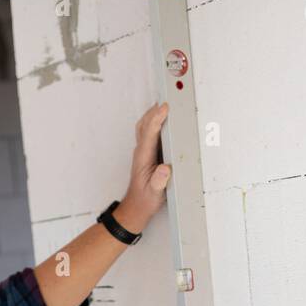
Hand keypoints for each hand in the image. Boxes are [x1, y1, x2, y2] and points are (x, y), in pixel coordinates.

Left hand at [115, 102, 171, 233]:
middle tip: (168, 97)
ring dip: (154, 113)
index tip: (164, 108)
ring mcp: (143, 152)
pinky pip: (149, 132)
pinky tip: (164, 119)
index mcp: (143, 158)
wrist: (136, 207)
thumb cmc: (145, 200)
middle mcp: (141, 152)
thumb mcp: (155, 194)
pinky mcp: (147, 153)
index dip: (157, 119)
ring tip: (167, 103)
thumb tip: (164, 169)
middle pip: (145, 124)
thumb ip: (159, 182)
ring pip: (145, 126)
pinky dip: (156, 122)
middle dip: (155, 110)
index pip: (149, 134)